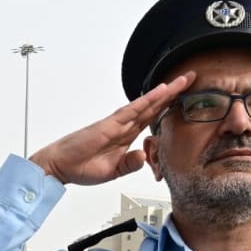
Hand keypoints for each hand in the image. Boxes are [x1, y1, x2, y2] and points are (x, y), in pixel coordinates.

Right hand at [28, 72, 194, 184]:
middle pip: (153, 106)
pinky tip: (160, 92)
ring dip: (165, 92)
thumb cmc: (81, 166)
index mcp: (126, 137)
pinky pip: (132, 110)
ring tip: (182, 81)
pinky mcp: (110, 124)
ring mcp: (118, 123)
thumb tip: (144, 157)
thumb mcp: (113, 171)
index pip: (153, 118)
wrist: (60, 166)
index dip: (169, 108)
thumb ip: (130, 164)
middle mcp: (124, 126)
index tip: (185, 99)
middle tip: (190, 79)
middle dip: (173, 94)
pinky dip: (147, 100)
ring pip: (147, 104)